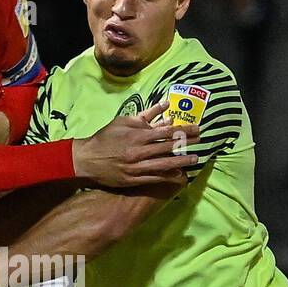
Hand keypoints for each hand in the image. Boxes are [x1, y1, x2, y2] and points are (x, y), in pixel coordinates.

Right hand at [72, 101, 200, 187]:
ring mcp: (136, 167)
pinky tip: (178, 175)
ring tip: (194, 160)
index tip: (196, 129)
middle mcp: (139, 152)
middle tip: (201, 142)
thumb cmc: (105, 138)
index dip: (183, 130)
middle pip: (168, 147)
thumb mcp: (124, 121)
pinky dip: (166, 176)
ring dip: (180, 162)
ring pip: (163, 164)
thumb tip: (166, 107)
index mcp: (137, 135)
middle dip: (186, 144)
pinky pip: (153, 178)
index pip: (166, 132)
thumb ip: (146, 114)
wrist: (86, 159)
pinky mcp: (132, 180)